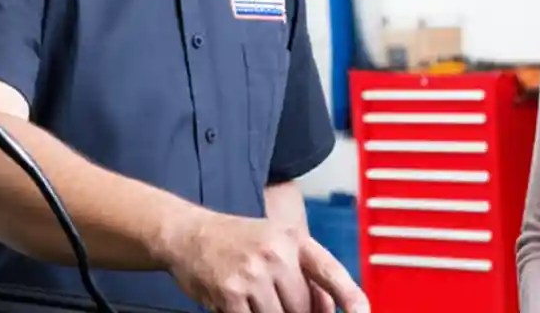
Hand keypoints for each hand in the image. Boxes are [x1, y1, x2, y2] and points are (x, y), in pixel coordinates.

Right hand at [161, 208, 367, 312]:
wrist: (188, 234)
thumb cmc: (236, 241)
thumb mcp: (274, 245)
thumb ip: (304, 274)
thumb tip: (328, 310)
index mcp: (293, 239)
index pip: (330, 272)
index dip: (351, 297)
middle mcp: (276, 254)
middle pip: (303, 308)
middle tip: (274, 302)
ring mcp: (252, 274)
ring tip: (254, 301)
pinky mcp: (230, 294)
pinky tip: (239, 306)